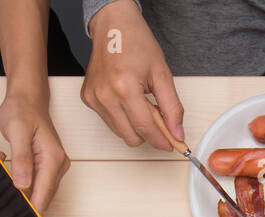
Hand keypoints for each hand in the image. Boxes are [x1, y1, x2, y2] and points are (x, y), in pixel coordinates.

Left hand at [0, 90, 69, 211]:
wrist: (27, 97)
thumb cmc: (22, 109)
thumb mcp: (17, 130)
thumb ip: (21, 158)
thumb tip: (23, 185)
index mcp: (53, 158)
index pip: (44, 193)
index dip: (31, 210)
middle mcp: (58, 164)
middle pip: (44, 196)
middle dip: (27, 208)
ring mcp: (54, 166)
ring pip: (40, 192)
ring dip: (26, 199)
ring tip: (6, 206)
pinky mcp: (46, 165)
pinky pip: (37, 184)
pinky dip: (25, 189)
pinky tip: (11, 192)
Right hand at [81, 0, 182, 148]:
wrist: (113, 25)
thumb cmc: (136, 42)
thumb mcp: (162, 73)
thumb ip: (172, 107)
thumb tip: (177, 133)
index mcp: (123, 87)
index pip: (145, 128)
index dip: (161, 140)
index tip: (172, 143)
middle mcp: (104, 95)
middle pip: (131, 137)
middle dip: (149, 133)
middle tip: (159, 118)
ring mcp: (93, 99)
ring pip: (121, 132)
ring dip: (135, 125)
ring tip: (142, 103)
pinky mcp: (88, 99)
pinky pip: (110, 122)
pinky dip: (123, 118)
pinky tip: (128, 100)